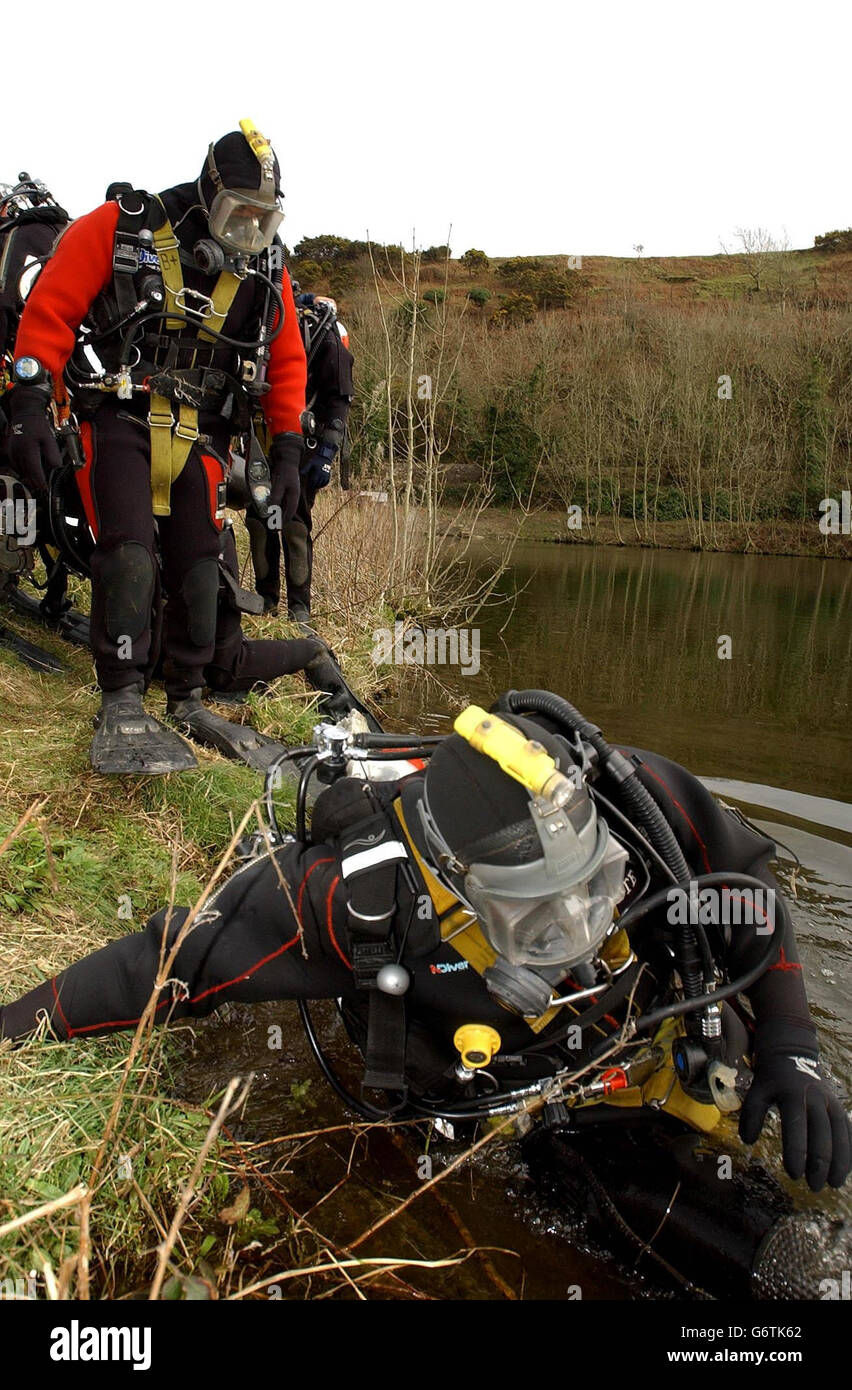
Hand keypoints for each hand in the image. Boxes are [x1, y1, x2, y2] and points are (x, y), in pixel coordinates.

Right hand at [9, 385, 61, 493]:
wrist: (24, 414)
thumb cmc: (38, 426)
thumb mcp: (50, 439)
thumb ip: (53, 455)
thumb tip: (56, 468)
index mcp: (28, 450)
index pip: (35, 472)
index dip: (41, 483)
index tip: (46, 489)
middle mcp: (17, 453)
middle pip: (27, 474)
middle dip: (36, 481)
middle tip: (45, 486)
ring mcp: (12, 453)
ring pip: (22, 471)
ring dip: (30, 476)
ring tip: (40, 477)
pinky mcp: (10, 452)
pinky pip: (17, 466)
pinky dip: (24, 469)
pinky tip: (32, 468)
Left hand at [268, 431, 302, 521]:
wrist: (288, 458)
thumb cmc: (284, 471)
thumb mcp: (279, 484)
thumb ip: (276, 497)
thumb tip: (271, 509)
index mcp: (294, 497)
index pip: (289, 513)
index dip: (283, 522)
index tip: (277, 528)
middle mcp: (293, 496)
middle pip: (288, 512)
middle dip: (281, 520)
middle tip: (274, 527)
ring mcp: (291, 493)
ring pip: (286, 507)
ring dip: (280, 514)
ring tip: (273, 520)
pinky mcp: (287, 490)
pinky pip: (283, 501)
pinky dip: (279, 507)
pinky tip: (274, 508)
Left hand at [300, 438, 334, 491]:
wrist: (324, 457)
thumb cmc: (316, 460)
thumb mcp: (310, 463)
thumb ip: (306, 468)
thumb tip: (300, 473)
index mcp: (317, 473)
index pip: (313, 482)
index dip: (310, 485)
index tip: (307, 486)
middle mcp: (322, 475)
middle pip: (317, 484)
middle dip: (313, 486)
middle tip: (310, 489)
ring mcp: (326, 476)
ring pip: (321, 484)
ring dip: (318, 486)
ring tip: (314, 487)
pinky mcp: (328, 476)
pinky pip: (326, 482)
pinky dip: (323, 485)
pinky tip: (320, 485)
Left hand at [739, 1050, 851, 1190]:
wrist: (791, 1052)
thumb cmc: (771, 1078)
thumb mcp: (756, 1091)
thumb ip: (751, 1114)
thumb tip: (748, 1141)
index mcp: (793, 1095)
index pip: (796, 1128)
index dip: (796, 1153)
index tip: (793, 1174)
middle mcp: (816, 1098)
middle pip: (822, 1134)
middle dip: (819, 1163)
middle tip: (813, 1186)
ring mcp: (831, 1101)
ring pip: (841, 1133)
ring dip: (840, 1160)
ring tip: (834, 1184)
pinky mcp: (838, 1105)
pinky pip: (848, 1129)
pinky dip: (850, 1148)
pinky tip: (847, 1169)